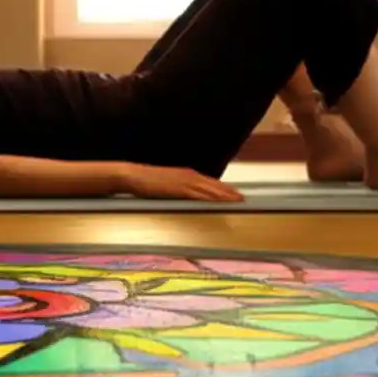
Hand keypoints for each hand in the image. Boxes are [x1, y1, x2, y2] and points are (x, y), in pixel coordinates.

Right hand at [118, 164, 244, 201]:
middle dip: (229, 192)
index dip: (223, 189)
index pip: (210, 182)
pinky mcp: (180, 188)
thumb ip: (178, 188)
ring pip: (210, 189)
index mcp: (187, 174)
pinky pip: (199, 195)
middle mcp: (189, 175)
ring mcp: (185, 181)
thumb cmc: (147, 181)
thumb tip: (185, 195)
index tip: (235, 194)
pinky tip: (220, 202)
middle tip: (243, 198)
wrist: (134, 175)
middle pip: (214, 185)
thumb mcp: (166, 184)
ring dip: (225, 195)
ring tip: (237, 201)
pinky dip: (211, 198)